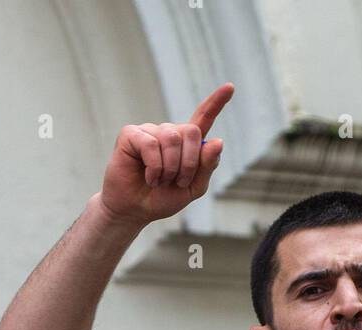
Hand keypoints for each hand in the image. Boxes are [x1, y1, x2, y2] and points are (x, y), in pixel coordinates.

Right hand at [97, 82, 233, 227]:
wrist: (135, 210)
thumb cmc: (162, 198)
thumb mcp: (193, 188)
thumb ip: (206, 166)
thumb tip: (217, 141)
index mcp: (186, 143)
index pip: (203, 118)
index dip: (216, 102)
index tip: (229, 87)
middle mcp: (169, 132)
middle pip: (191, 131)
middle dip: (189, 162)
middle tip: (178, 181)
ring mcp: (149, 131)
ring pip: (171, 138)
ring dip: (171, 167)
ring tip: (160, 180)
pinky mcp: (131, 134)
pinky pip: (151, 144)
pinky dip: (154, 166)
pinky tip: (149, 177)